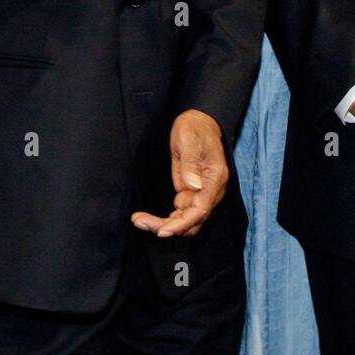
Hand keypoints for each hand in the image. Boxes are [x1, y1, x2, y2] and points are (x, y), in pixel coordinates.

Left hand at [130, 109, 227, 237]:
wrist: (199, 123)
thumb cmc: (194, 129)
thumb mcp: (188, 140)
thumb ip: (190, 163)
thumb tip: (193, 187)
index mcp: (215, 178)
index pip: (201, 209)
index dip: (183, 223)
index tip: (163, 231)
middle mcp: (212, 191)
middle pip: (193, 221)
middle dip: (168, 227)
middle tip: (140, 221)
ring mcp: (202, 194)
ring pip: (186, 221)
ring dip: (164, 225)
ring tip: (139, 220)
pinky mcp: (192, 194)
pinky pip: (181, 214)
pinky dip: (166, 219)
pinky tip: (146, 217)